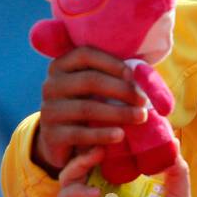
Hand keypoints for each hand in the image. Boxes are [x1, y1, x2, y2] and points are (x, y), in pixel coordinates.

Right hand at [33, 47, 147, 173]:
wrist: (66, 142)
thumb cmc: (93, 107)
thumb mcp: (103, 90)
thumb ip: (121, 79)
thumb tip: (147, 75)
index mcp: (62, 66)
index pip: (85, 55)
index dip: (112, 62)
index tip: (134, 75)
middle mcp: (51, 85)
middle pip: (89, 81)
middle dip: (122, 90)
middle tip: (144, 101)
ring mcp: (49, 110)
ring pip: (86, 108)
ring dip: (118, 112)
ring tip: (141, 117)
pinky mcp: (52, 135)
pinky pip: (79, 133)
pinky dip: (102, 134)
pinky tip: (120, 135)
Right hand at [55, 144, 192, 196]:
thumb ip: (178, 177)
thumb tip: (175, 144)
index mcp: (126, 181)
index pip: (113, 151)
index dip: (114, 135)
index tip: (124, 121)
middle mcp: (104, 188)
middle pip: (88, 157)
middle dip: (94, 141)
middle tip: (107, 131)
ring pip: (71, 174)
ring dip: (81, 161)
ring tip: (97, 154)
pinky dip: (77, 194)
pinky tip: (95, 193)